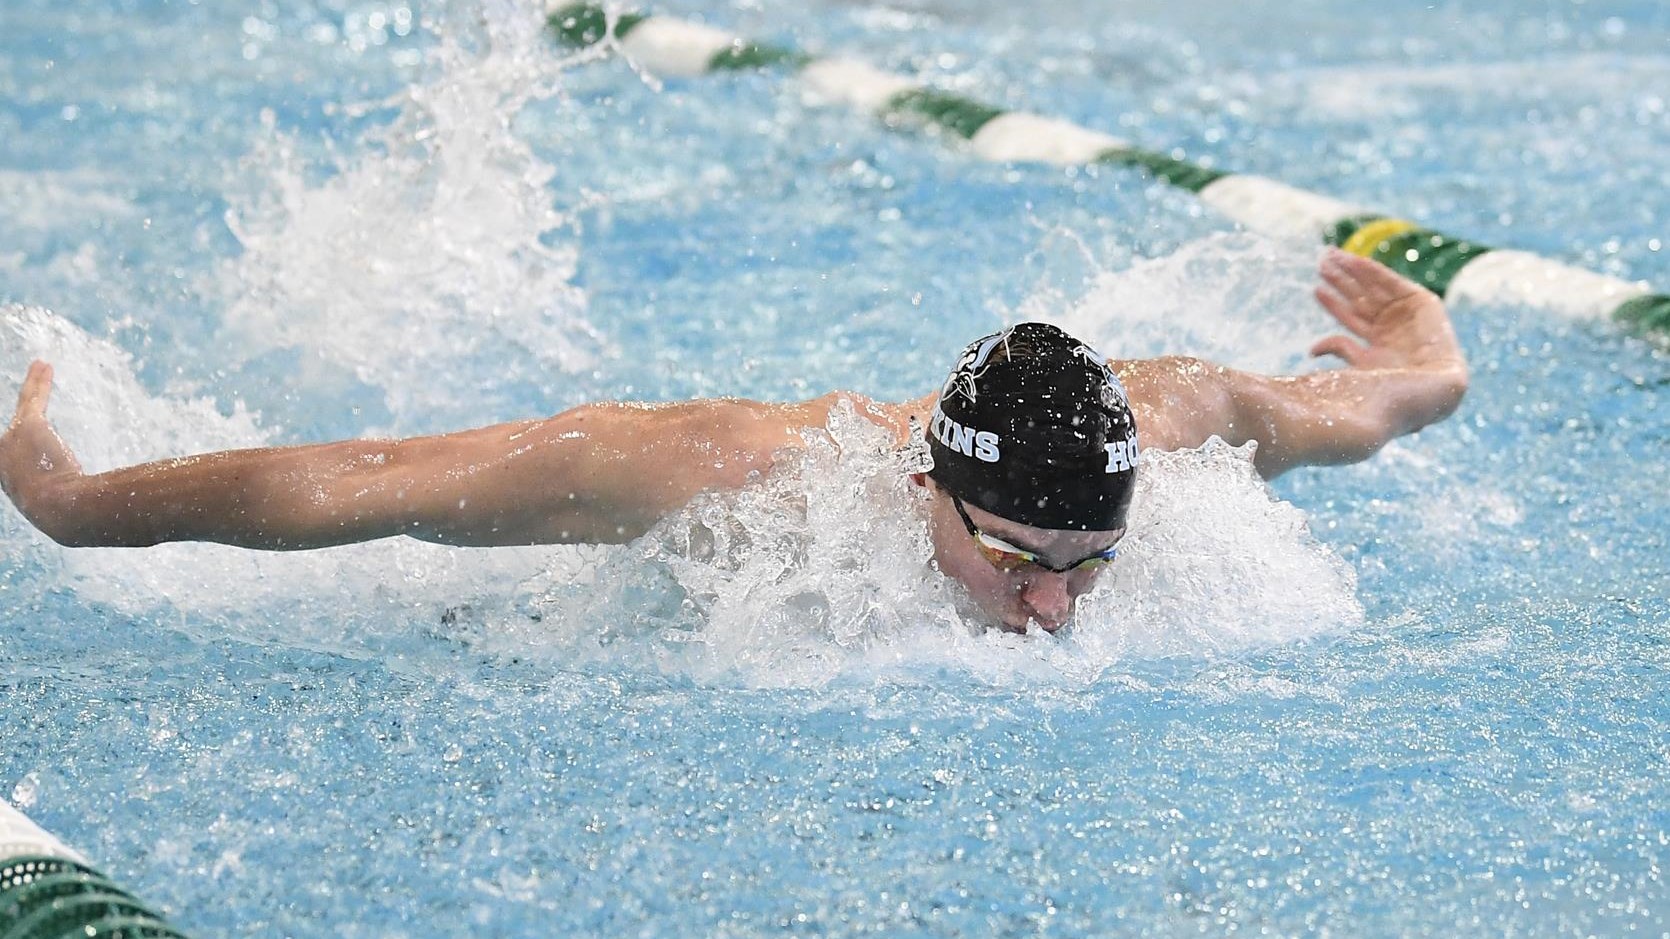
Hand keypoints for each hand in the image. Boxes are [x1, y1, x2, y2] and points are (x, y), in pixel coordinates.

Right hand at [0, 361, 84, 528]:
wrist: (58, 510)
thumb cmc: (65, 515)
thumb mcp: (64, 508)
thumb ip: (73, 501)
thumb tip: (102, 511)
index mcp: (8, 477)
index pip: (11, 453)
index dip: (14, 445)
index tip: (15, 435)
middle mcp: (2, 456)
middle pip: (15, 427)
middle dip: (24, 411)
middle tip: (27, 407)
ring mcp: (11, 439)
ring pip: (27, 405)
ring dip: (35, 386)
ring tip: (43, 367)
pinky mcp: (28, 425)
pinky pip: (32, 397)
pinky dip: (38, 381)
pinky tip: (44, 365)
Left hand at [1310, 247, 1463, 372]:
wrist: (1431, 382)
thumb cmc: (1398, 382)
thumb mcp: (1362, 363)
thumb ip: (1340, 348)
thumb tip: (1311, 350)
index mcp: (1377, 340)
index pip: (1350, 316)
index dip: (1333, 303)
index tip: (1316, 289)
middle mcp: (1391, 323)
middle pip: (1359, 297)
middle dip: (1340, 280)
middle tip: (1321, 263)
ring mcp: (1405, 311)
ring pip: (1372, 286)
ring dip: (1351, 271)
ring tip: (1330, 257)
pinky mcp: (1420, 299)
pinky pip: (1391, 281)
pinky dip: (1372, 270)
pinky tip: (1353, 261)